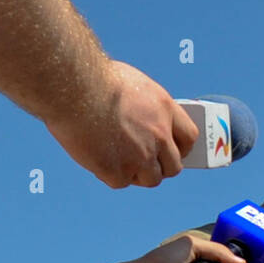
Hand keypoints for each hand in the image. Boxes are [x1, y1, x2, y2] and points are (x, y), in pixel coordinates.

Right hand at [46, 60, 197, 188]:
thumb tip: (145, 120)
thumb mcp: (135, 86)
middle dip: (160, 166)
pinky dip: (110, 173)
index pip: (189, 138)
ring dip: (138, 174)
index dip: (180, 148)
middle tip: (145, 162)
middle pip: (173, 166)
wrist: (75, 90)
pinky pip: (121, 182)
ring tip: (120, 161)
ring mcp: (140, 157)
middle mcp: (159, 136)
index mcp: (165, 110)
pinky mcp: (117, 172)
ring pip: (151, 179)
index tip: (171, 151)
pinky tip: (99, 158)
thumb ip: (147, 108)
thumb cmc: (97, 80)